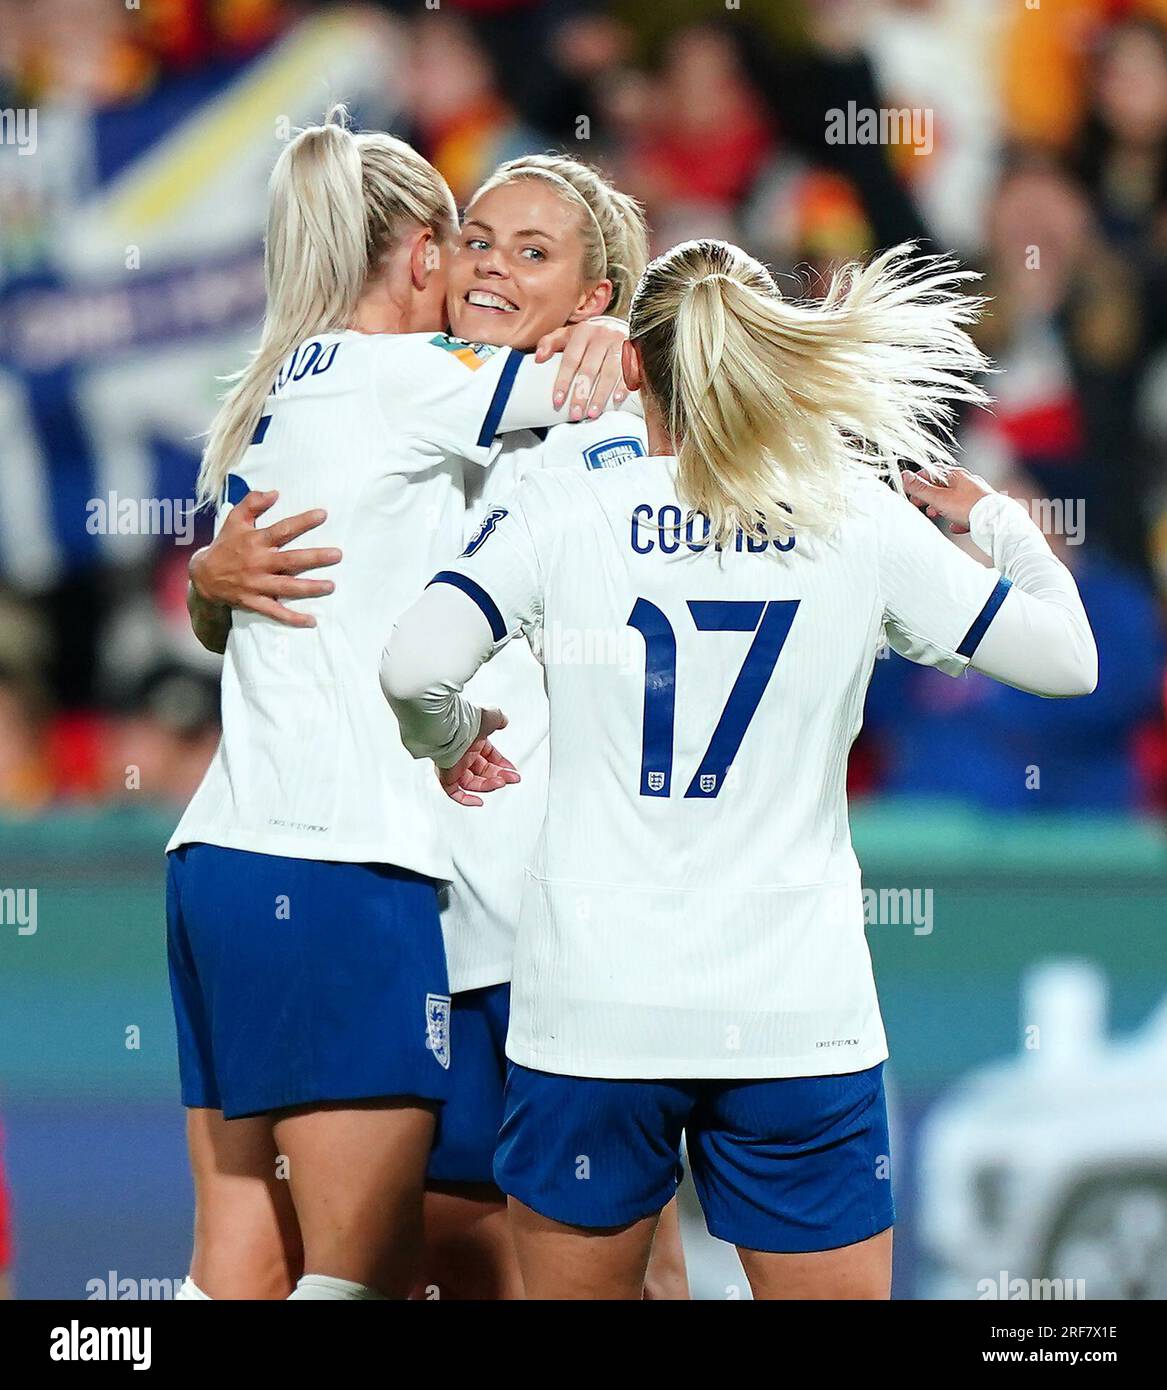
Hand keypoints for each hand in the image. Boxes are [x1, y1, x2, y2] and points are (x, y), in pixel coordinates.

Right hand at [190, 490, 341, 627]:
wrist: (203, 576)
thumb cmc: (225, 545)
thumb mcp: (234, 520)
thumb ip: (252, 503)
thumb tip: (274, 492)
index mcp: (255, 541)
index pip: (282, 530)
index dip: (302, 522)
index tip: (323, 515)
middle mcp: (258, 563)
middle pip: (291, 560)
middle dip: (315, 558)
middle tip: (338, 555)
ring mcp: (257, 584)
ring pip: (287, 587)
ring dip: (310, 588)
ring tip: (331, 586)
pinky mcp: (254, 602)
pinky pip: (275, 612)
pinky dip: (293, 618)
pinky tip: (312, 621)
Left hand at [438, 708, 519, 806]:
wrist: (450, 724)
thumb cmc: (468, 718)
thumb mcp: (491, 716)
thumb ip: (499, 720)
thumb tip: (504, 722)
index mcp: (473, 741)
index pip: (489, 757)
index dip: (502, 765)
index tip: (512, 770)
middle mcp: (463, 753)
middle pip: (483, 771)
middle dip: (500, 776)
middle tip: (512, 779)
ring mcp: (455, 764)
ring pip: (472, 782)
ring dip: (489, 785)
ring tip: (502, 783)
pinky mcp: (446, 774)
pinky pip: (454, 792)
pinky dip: (465, 799)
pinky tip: (478, 802)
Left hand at [535, 315, 630, 419]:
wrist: (618, 327)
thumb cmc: (588, 338)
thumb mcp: (568, 335)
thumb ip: (550, 343)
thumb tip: (538, 358)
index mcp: (583, 331)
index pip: (570, 359)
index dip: (563, 381)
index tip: (558, 401)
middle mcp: (602, 335)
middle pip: (589, 369)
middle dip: (581, 394)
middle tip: (576, 414)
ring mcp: (620, 342)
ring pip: (609, 372)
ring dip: (601, 395)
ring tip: (593, 413)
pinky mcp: (635, 351)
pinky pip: (630, 371)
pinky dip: (623, 386)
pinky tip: (617, 400)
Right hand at [902, 466, 993, 535]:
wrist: (994, 520)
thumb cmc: (968, 506)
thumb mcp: (939, 498)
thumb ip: (920, 488)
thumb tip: (905, 476)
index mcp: (955, 475)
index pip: (932, 472)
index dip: (919, 480)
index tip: (910, 490)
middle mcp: (966, 482)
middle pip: (942, 486)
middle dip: (928, 495)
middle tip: (919, 504)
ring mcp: (975, 494)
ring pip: (953, 498)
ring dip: (940, 507)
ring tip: (934, 515)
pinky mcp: (981, 508)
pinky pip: (965, 512)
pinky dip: (956, 518)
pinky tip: (954, 526)